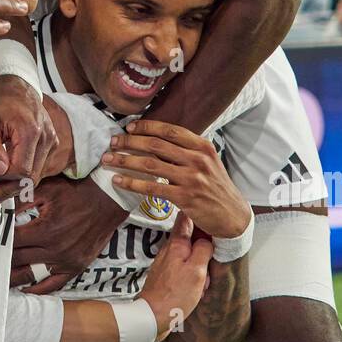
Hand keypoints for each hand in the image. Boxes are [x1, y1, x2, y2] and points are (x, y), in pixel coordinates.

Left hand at [0, 75, 57, 204]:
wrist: (19, 88)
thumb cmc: (0, 104)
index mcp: (30, 132)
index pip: (21, 169)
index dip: (3, 180)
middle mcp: (46, 139)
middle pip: (30, 177)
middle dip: (8, 191)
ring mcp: (51, 142)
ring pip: (35, 176)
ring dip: (15, 187)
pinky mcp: (51, 145)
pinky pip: (38, 169)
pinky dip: (22, 178)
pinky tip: (6, 182)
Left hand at [10, 175, 129, 291]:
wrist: (107, 201)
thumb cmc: (75, 192)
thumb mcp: (46, 189)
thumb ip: (19, 198)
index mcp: (46, 230)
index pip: (12, 240)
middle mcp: (55, 250)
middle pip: (18, 260)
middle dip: (0, 258)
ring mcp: (66, 262)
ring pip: (31, 275)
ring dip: (13, 277)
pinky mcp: (75, 268)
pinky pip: (52, 285)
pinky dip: (36, 288)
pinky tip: (23, 288)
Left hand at [104, 120, 250, 237]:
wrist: (233, 215)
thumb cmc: (216, 187)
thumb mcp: (207, 162)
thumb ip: (186, 151)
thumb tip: (155, 141)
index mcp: (202, 146)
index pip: (169, 130)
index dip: (146, 127)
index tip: (129, 128)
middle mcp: (197, 159)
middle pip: (156, 145)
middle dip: (130, 142)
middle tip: (112, 142)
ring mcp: (191, 179)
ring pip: (150, 164)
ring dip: (125, 161)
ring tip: (108, 160)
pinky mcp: (185, 198)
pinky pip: (152, 188)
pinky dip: (132, 183)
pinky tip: (119, 181)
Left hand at [138, 213, 212, 340]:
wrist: (153, 315)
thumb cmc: (175, 295)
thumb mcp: (197, 271)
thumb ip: (203, 250)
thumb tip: (208, 239)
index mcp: (177, 243)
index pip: (186, 216)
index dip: (199, 214)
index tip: (211, 219)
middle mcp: (169, 248)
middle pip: (190, 236)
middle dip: (203, 246)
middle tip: (211, 260)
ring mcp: (166, 260)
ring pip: (188, 253)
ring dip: (199, 264)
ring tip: (204, 279)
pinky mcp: (165, 273)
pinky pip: (183, 267)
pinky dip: (192, 274)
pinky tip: (196, 288)